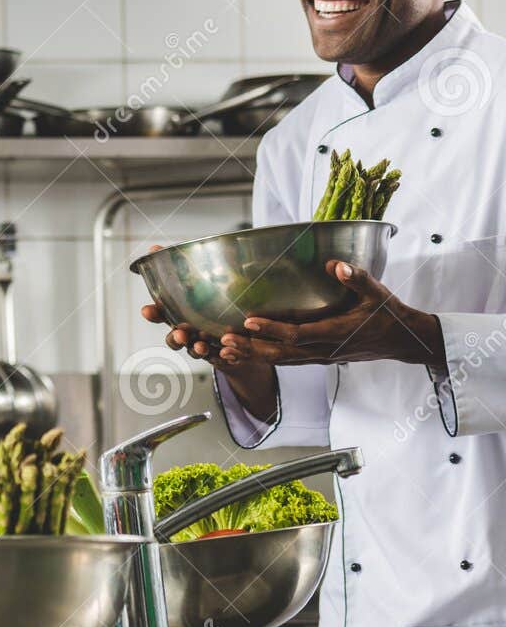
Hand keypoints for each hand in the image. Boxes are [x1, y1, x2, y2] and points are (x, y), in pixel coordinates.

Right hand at [140, 244, 278, 422]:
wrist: (243, 321)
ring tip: (201, 346)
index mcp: (180, 314)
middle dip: (174, 338)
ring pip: (194, 350)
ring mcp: (205, 344)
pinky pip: (220, 358)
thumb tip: (154, 247)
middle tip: (180, 334)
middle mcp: (189, 331)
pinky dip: (221, 356)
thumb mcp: (202, 277)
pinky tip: (226, 351)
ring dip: (195, 349)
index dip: (153, 313)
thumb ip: (180, 264)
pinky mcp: (224, 353)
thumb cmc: (214, 298)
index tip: (147, 310)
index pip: (160, 314)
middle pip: (174, 338)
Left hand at [216, 260, 444, 369]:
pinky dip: (265, 358)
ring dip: (253, 355)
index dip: (272, 329)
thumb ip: (357, 279)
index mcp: (337, 333)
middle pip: (281, 354)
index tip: (249, 321)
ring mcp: (320, 358)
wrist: (402, 341)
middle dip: (252, 348)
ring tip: (226, 348)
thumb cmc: (389, 315)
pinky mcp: (318, 359)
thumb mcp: (377, 293)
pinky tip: (247, 352)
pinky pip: (288, 361)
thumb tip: (336, 265)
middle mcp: (324, 350)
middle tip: (224, 341)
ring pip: (282, 360)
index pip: (299, 334)